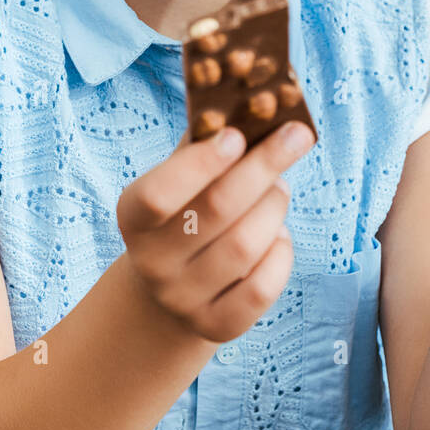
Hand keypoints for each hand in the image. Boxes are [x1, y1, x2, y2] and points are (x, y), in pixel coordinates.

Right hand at [116, 120, 315, 342]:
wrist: (168, 293)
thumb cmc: (183, 215)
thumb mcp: (178, 179)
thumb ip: (201, 144)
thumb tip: (247, 102)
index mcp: (133, 216)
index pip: (159, 193)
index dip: (201, 163)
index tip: (239, 134)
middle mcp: (152, 262)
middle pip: (217, 211)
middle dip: (264, 167)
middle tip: (295, 137)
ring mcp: (183, 300)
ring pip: (246, 246)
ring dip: (274, 206)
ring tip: (279, 189)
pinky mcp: (217, 327)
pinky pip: (263, 286)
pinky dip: (281, 251)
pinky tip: (277, 235)